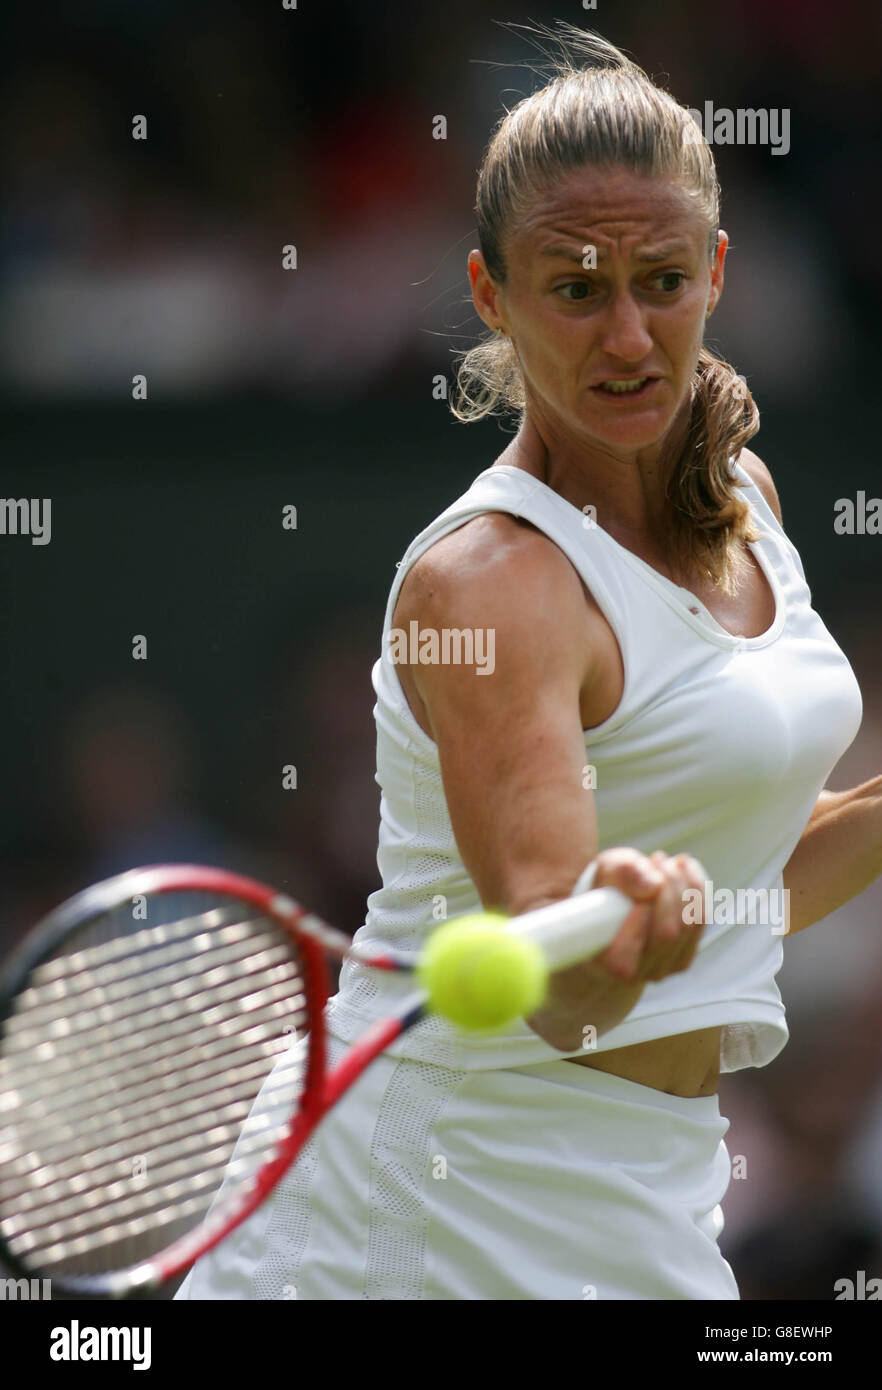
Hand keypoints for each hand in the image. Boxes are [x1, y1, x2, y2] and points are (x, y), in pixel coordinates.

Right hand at [525, 847, 706, 1050]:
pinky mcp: (682, 959)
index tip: (643, 887)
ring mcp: (661, 969)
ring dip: (682, 884)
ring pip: (687, 926)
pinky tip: (682, 868)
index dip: (639, 919)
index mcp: (605, 962)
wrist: (610, 914)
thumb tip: (652, 884)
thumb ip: (621, 873)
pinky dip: (696, 889)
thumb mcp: (602, 873)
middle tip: (656, 859)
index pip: (626, 955)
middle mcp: (635, 974)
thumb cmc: (602, 896)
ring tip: (664, 862)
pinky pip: (700, 921)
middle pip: (666, 934)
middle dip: (668, 889)